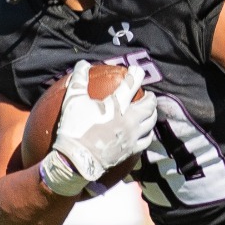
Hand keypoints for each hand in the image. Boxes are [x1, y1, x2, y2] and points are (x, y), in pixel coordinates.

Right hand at [39, 60, 157, 195]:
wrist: (76, 161)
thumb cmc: (74, 129)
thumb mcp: (73, 101)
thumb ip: (79, 80)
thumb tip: (82, 64)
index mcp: (117, 105)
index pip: (131, 85)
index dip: (136, 75)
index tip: (138, 70)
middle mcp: (129, 120)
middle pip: (149, 106)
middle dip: (151, 98)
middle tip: (149, 95)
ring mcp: (132, 137)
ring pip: (151, 123)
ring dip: (152, 115)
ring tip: (149, 112)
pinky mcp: (131, 151)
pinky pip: (146, 141)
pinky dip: (148, 133)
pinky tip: (145, 132)